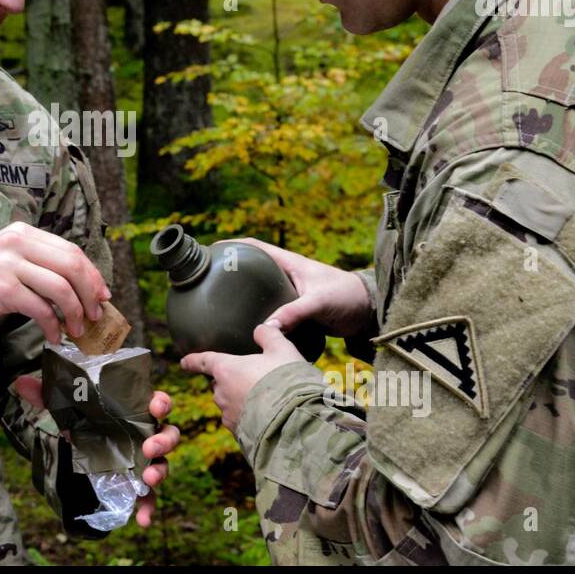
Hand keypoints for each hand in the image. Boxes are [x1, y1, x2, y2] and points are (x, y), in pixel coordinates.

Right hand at [0, 222, 109, 343]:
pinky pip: (41, 309)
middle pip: (72, 264)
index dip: (92, 274)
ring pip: (60, 287)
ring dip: (74, 313)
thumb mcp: (6, 260)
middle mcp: (17, 242)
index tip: (102, 295)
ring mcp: (9, 264)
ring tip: (75, 329)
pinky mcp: (1, 289)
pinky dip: (53, 326)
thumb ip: (36, 264)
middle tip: (94, 315)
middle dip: (90, 293)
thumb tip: (78, 287)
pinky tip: (53, 336)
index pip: (70, 249)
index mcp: (22, 233)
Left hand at [13, 377, 178, 527]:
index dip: (160, 402)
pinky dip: (149, 508)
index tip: (154, 405)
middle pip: (167, 434)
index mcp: (133, 409)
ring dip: (161, 472)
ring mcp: (143, 461)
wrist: (74, 444)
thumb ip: (46, 395)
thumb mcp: (61, 406)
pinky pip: (148, 498)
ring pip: (163, 465)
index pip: (156, 402)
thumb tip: (20, 383)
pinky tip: (143, 520)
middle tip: (149, 447)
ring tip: (149, 480)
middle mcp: (144, 434)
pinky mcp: (135, 485)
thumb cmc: (79, 418)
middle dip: (163, 440)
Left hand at [180, 320, 302, 431]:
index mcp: (226, 370)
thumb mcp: (282, 350)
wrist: (295, 422)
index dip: (193, 360)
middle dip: (232, 381)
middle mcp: (221, 393)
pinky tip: (269, 416)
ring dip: (242, 400)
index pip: (204, 361)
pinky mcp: (239, 434)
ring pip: (230, 403)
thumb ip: (269, 335)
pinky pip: (241, 421)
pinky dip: (250, 418)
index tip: (184, 362)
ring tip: (268, 399)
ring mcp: (229, 415)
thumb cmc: (287, 381)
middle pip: (221, 383)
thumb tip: (261, 329)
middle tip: (254, 378)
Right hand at [223, 238, 374, 339]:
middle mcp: (286, 275)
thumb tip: (267, 327)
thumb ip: (295, 312)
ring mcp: (290, 293)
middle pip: (252, 270)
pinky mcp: (294, 310)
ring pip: (259, 292)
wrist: (368, 313)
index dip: (232, 245)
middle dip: (230, 273)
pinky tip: (245, 328)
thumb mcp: (319, 302)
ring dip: (242, 297)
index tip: (209, 251)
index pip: (254, 247)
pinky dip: (256, 315)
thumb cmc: (347, 297)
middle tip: (206, 284)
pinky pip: (269, 309)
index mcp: (289, 263)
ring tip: (218, 308)